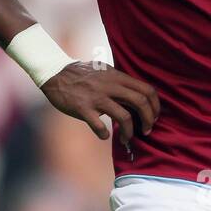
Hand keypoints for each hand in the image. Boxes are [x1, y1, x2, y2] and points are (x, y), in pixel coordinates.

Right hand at [41, 62, 159, 145]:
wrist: (55, 73)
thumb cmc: (82, 75)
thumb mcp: (105, 72)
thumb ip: (120, 82)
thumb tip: (137, 95)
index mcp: (117, 77)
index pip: (146, 90)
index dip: (155, 106)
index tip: (154, 116)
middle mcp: (110, 86)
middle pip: (140, 102)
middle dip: (148, 120)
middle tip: (146, 130)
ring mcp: (97, 97)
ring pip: (124, 117)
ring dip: (129, 132)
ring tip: (126, 138)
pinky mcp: (83, 108)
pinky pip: (99, 126)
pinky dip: (104, 134)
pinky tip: (104, 136)